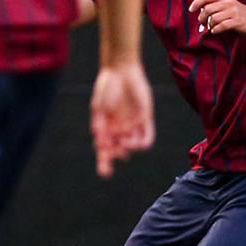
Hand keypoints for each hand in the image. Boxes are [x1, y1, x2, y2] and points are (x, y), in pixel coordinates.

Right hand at [89, 60, 153, 178]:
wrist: (121, 72)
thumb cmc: (106, 88)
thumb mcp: (98, 108)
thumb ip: (100, 125)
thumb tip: (102, 144)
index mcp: (105, 127)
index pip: (105, 149)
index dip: (105, 162)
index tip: (105, 173)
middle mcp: (119, 128)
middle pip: (119, 150)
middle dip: (116, 154)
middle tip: (114, 153)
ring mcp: (133, 124)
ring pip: (133, 145)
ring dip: (128, 147)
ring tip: (124, 142)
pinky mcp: (145, 118)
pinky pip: (147, 136)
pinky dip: (142, 142)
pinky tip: (135, 141)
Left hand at [190, 0, 245, 34]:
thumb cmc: (238, 13)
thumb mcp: (226, 4)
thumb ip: (214, 4)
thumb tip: (197, 9)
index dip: (196, 2)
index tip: (191, 9)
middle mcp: (228, 3)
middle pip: (207, 9)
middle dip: (202, 18)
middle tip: (203, 23)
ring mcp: (233, 12)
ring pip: (213, 18)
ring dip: (209, 25)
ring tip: (211, 27)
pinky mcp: (237, 21)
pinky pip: (221, 26)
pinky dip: (216, 30)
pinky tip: (216, 31)